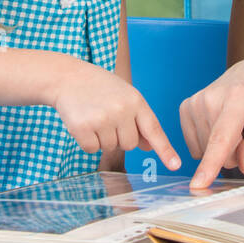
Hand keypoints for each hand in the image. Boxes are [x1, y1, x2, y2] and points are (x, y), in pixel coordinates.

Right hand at [52, 60, 180, 171]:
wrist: (68, 77)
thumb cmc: (100, 88)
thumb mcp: (126, 97)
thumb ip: (139, 121)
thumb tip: (149, 147)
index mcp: (136, 101)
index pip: (153, 130)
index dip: (165, 150)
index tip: (175, 165)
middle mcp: (121, 110)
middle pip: (129, 144)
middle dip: (119, 136)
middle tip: (107, 116)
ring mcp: (102, 119)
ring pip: (110, 148)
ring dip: (102, 138)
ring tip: (95, 116)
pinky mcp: (82, 128)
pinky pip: (92, 150)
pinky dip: (87, 141)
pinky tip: (83, 122)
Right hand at [179, 53, 243, 188]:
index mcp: (239, 97)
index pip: (223, 137)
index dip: (211, 163)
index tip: (199, 183)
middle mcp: (211, 97)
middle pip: (218, 151)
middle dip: (236, 152)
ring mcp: (196, 101)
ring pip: (206, 151)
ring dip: (224, 147)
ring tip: (238, 123)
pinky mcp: (187, 107)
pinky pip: (195, 145)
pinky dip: (210, 143)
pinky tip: (222, 125)